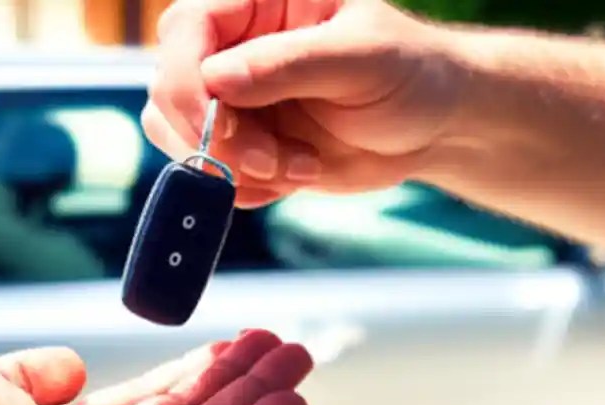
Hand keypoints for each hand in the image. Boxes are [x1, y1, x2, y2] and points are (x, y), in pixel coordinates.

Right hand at [143, 0, 465, 207]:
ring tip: (299, 167)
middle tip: (275, 161)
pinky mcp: (243, 143)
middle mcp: (235, 46)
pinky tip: (300, 175)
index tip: (214, 124)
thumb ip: (288, 63)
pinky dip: (248, 187)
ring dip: (235, 167)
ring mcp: (234, 98)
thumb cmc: (409, 72)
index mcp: (258, 2)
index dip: (186, 80)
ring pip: (181, 136)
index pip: (186, 30)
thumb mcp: (361, 58)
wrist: (434, 126)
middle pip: (171, 90)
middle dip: (218, 138)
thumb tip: (215, 80)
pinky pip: (211, 172)